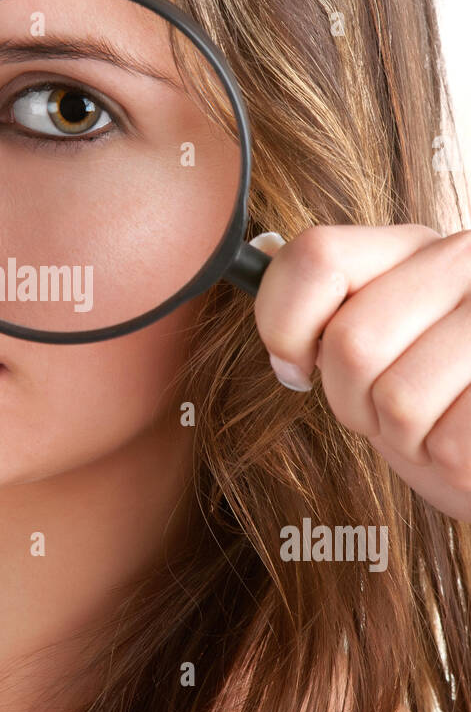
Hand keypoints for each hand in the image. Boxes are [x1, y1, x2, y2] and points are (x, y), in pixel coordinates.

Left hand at [251, 225, 470, 521]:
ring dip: (404, 436)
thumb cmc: (433, 401)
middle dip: (352, 401)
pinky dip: (448, 463)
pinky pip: (451, 445)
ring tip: (432, 424)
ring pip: (399, 399)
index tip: (296, 364)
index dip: (285, 325)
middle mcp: (465, 262)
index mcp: (417, 249)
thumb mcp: (378, 339)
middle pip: (351, 342)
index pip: (316, 257)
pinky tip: (463, 442)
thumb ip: (328, 298)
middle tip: (384, 410)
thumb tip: (261, 256)